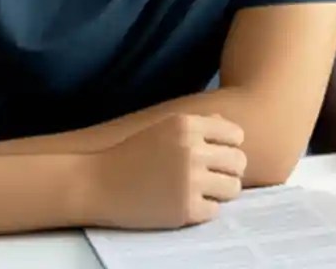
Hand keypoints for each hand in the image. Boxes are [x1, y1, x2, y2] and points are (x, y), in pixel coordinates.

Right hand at [84, 113, 246, 228]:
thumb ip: (199, 124)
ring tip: (203, 191)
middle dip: (229, 171)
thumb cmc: (131, 154)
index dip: (230, 147)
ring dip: (221, 192)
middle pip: (239, 162)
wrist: (95, 183)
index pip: (236, 136)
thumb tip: (229, 126)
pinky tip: (186, 204)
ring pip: (233, 188)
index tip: (218, 156)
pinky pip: (215, 211)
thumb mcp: (163, 127)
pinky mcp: (184, 209)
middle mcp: (193, 150)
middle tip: (213, 177)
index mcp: (188, 126)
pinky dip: (203, 210)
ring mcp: (190, 181)